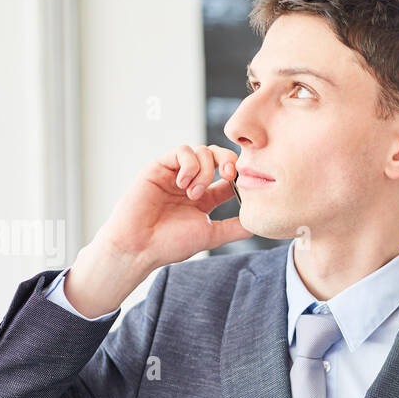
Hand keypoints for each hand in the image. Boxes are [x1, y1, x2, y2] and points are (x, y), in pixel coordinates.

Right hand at [63, 144, 252, 315]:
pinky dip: (189, 164)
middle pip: (217, 157)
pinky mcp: (160, 167)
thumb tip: (259, 222)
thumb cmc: (170, 244)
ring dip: (204, 170)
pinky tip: (184, 184)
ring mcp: (176, 173)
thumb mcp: (211, 235)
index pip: (228, 177)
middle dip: (228, 161)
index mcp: (205, 198)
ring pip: (201, 151)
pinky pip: (182, 151)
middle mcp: (191, 183)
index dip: (239, 175)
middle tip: (229, 175)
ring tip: (194, 194)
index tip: (243, 184)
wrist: (139, 246)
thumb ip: (235, 227)